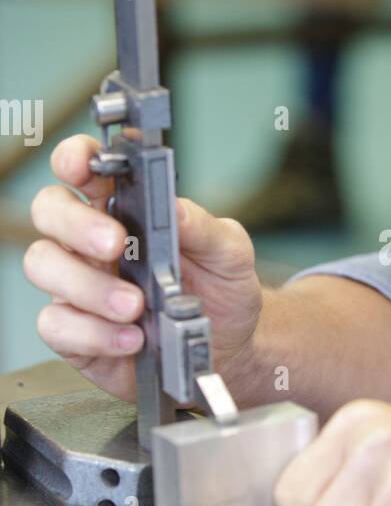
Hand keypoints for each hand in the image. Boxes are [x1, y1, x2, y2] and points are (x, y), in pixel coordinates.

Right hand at [25, 133, 262, 402]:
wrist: (232, 348)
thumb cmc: (222, 291)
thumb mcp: (230, 253)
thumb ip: (204, 228)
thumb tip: (175, 209)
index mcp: (124, 208)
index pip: (84, 168)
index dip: (74, 158)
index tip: (83, 166)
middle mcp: (90, 242)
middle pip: (49, 210)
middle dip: (76, 223)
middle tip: (116, 244)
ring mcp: (78, 286)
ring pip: (43, 266)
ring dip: (88, 285)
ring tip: (134, 305)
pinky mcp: (76, 333)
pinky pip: (57, 326)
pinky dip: (93, 333)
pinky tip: (131, 338)